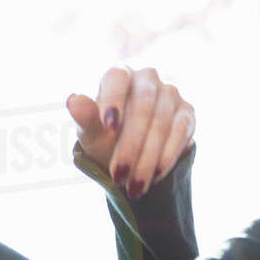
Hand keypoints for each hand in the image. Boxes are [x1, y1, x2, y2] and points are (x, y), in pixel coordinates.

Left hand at [67, 67, 194, 199]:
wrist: (133, 153)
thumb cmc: (106, 137)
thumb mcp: (91, 132)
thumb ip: (85, 118)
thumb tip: (73, 100)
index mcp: (119, 74)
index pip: (117, 78)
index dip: (113, 101)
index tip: (109, 128)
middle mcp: (147, 78)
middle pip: (142, 107)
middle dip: (130, 145)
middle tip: (119, 176)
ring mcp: (170, 93)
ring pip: (161, 123)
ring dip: (148, 158)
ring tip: (134, 185)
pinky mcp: (187, 112)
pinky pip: (181, 131)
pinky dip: (168, 155)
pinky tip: (156, 175)